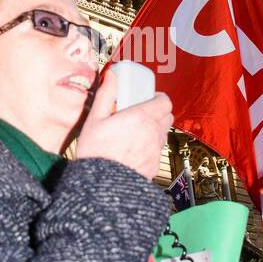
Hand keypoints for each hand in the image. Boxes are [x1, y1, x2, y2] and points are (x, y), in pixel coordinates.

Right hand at [76, 66, 172, 180]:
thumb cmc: (95, 152)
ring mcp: (156, 150)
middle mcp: (153, 132)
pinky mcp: (155, 165)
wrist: (101, 186)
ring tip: (137, 131)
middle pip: (168, 116)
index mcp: (141, 117)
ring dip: (155, 128)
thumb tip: (112, 75)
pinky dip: (151, 146)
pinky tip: (135, 149)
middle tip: (142, 112)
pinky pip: (158, 150)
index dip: (159, 98)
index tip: (148, 98)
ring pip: (164, 132)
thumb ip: (106, 94)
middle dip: (159, 111)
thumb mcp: (95, 119)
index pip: (165, 101)